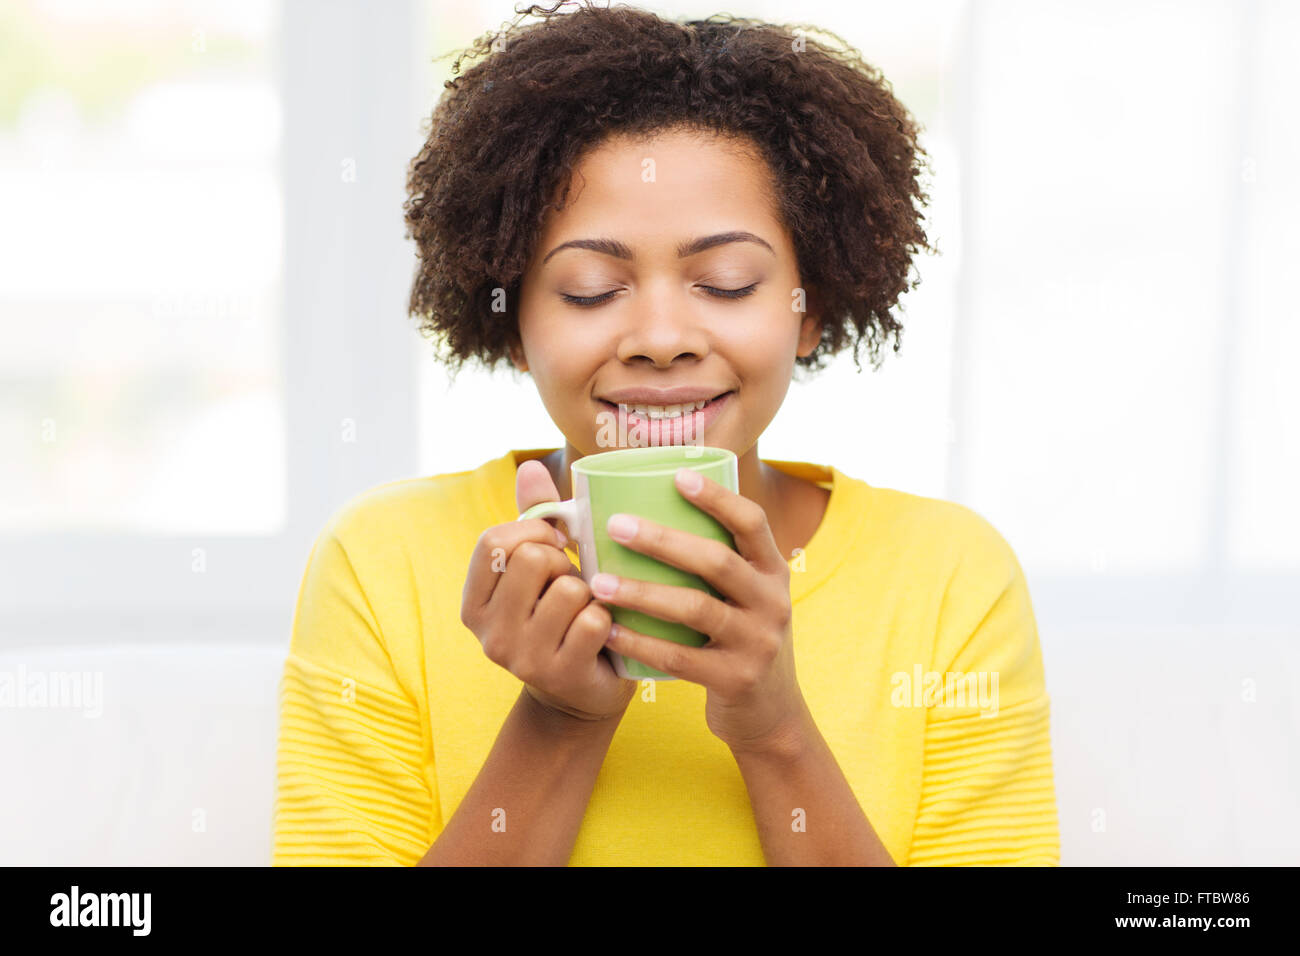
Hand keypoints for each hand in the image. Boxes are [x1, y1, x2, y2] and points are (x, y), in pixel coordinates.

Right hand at [459, 459, 635, 722]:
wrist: (583, 694)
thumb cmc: (563, 617)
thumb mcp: (543, 570)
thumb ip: (534, 519)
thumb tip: (530, 466)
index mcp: (475, 602)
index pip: (494, 540)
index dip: (532, 530)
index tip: (554, 541)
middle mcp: (489, 633)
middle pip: (532, 558)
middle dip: (565, 560)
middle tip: (573, 581)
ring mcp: (522, 659)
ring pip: (569, 588)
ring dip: (591, 592)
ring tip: (589, 608)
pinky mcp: (560, 676)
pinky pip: (594, 620)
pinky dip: (608, 619)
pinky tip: (604, 633)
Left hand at [595, 468, 807, 754]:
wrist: (770, 714)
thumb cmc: (738, 638)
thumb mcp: (745, 596)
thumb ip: (715, 561)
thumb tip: (649, 509)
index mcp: (772, 570)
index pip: (752, 522)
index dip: (717, 497)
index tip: (676, 475)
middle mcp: (772, 601)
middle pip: (716, 561)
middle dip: (662, 540)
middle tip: (615, 525)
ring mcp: (758, 642)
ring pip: (695, 609)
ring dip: (642, 592)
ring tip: (599, 582)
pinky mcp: (737, 680)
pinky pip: (680, 659)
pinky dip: (640, 643)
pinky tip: (608, 632)